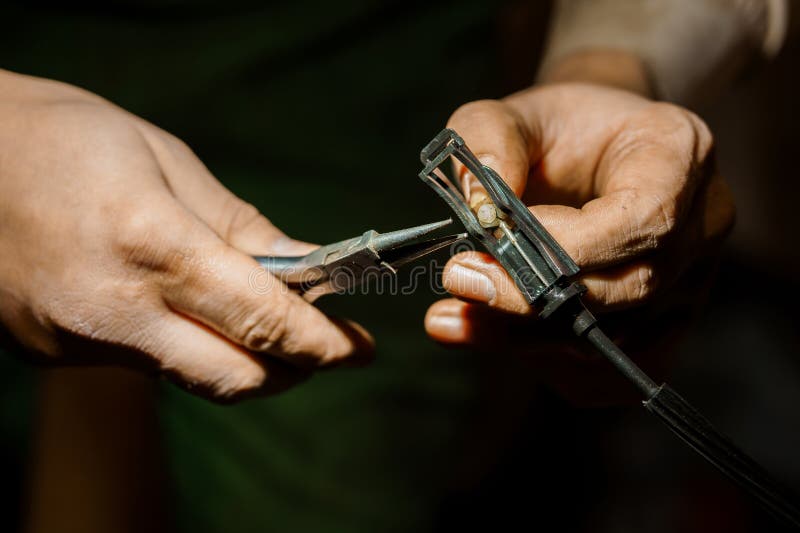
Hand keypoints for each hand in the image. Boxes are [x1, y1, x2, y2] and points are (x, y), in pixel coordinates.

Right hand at [0, 70, 372, 401]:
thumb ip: (240, 227)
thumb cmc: (62, 136)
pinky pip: (144, 365)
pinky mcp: (52, 353)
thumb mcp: (165, 159)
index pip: (262, 319)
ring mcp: (76, 341)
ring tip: (267, 323)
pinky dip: (186, 347)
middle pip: (235, 377)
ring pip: (191, 377)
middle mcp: (111, 308)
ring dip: (244, 360)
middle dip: (295, 370)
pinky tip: (190, 313)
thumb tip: (306, 269)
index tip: (358, 350)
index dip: (322, 343)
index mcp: (149, 242)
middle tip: (324, 347)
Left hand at [425, 83, 733, 403]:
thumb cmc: (555, 127)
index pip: (642, 219)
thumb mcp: (510, 113)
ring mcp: (692, 278)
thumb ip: (485, 141)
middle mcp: (702, 221)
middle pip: (628, 288)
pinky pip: (610, 367)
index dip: (567, 245)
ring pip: (613, 337)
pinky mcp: (666, 321)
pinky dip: (547, 358)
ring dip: (527, 336)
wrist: (590, 148)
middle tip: (458, 283)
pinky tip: (496, 331)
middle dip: (532, 299)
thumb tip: (479, 208)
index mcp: (678, 152)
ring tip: (457, 315)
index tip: (490, 243)